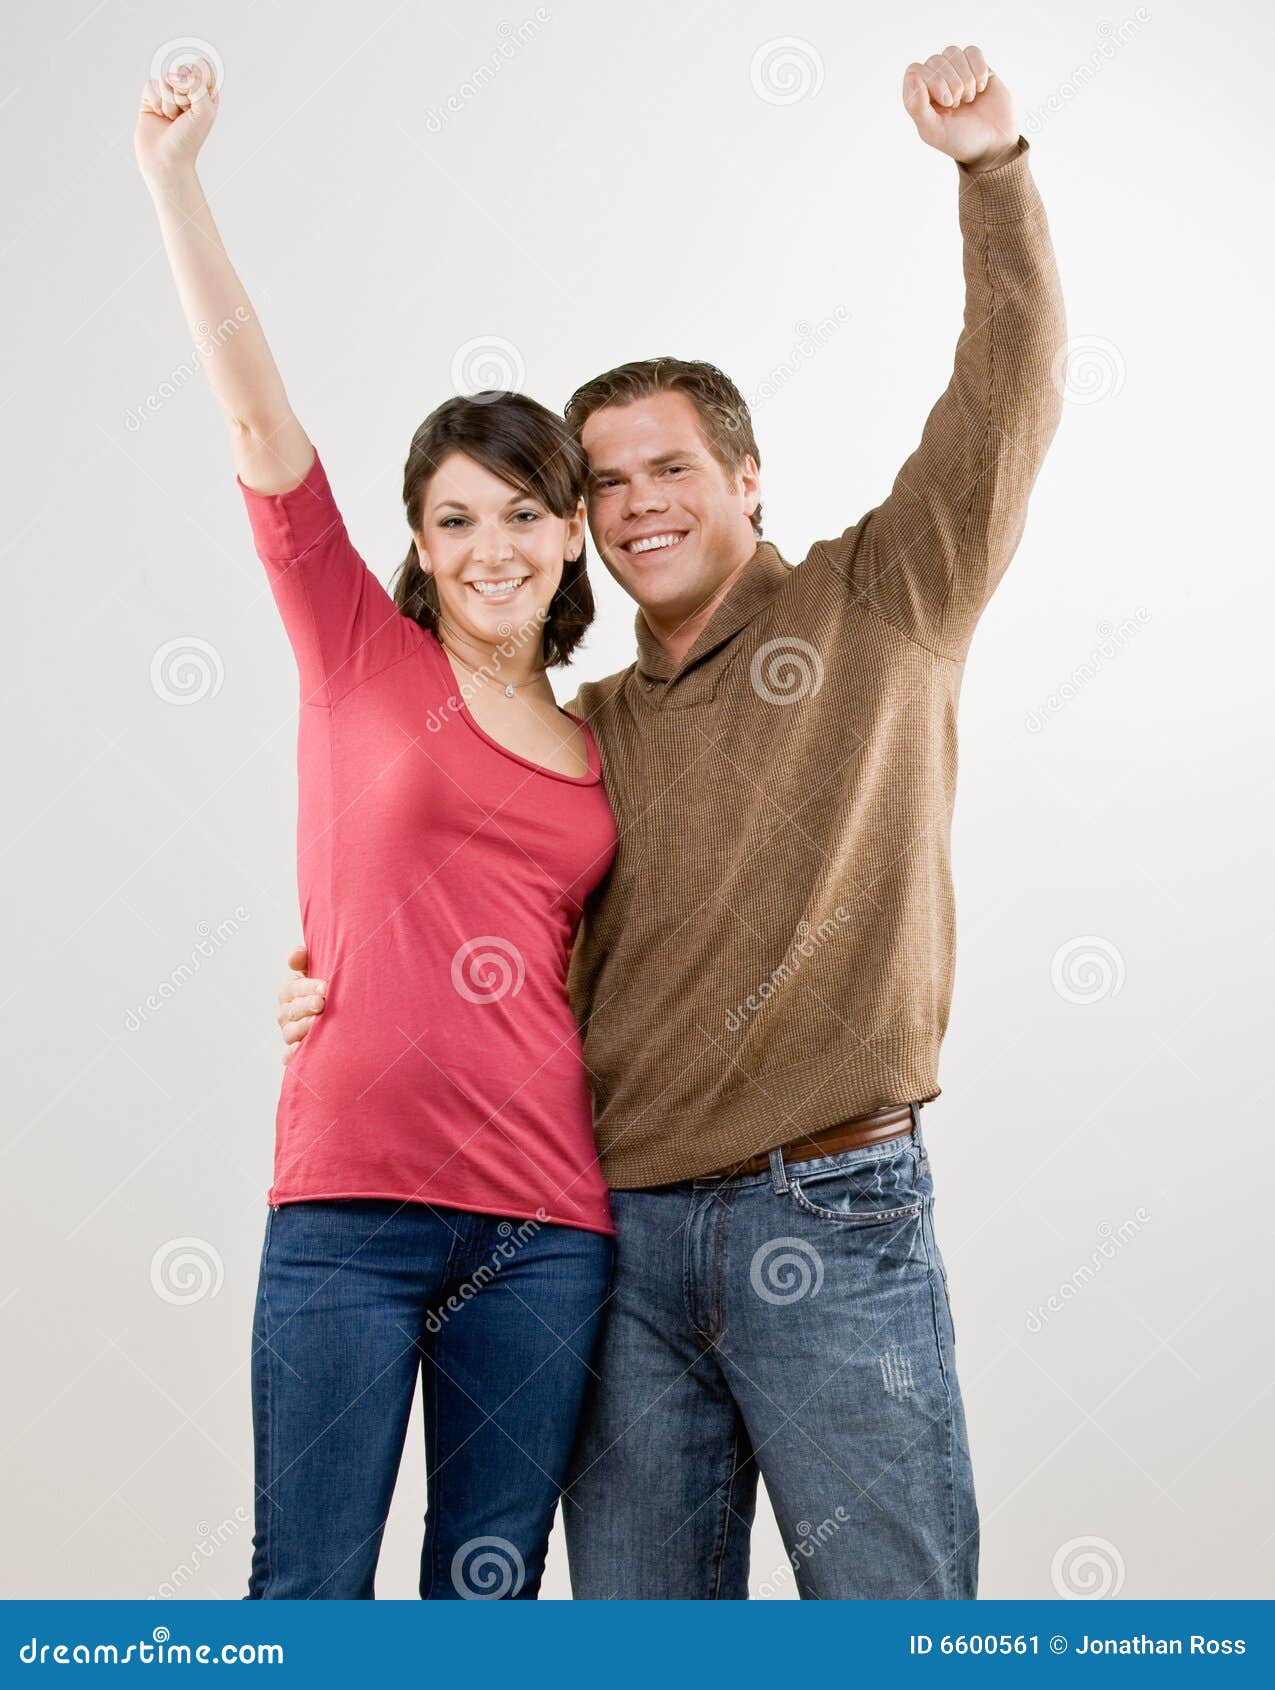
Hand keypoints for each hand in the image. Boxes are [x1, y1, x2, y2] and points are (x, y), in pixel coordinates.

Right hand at [134, 56, 218, 184]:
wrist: (166, 159)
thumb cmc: (189, 140)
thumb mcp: (204, 111)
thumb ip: (198, 84)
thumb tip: (178, 72)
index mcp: (205, 95)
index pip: (202, 68)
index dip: (198, 79)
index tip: (198, 98)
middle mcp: (187, 93)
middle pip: (183, 71)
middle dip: (183, 93)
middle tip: (185, 113)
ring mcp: (168, 95)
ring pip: (167, 78)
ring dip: (170, 102)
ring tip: (172, 119)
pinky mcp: (151, 98)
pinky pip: (151, 85)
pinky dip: (156, 101)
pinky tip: (159, 116)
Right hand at [277, 944, 326, 1064]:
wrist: (341, 1014)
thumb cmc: (329, 989)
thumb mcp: (318, 972)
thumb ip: (305, 961)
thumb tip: (297, 952)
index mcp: (290, 992)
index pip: (292, 989)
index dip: (306, 987)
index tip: (325, 987)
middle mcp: (286, 1013)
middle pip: (291, 1010)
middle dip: (306, 1005)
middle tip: (322, 1003)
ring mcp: (290, 1033)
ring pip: (289, 1032)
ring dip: (301, 1028)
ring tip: (316, 1024)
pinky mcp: (296, 1052)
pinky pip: (290, 1056)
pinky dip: (293, 1054)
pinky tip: (300, 1051)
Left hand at [902, 46, 1016, 171]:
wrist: (994, 143)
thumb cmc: (960, 140)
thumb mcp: (934, 130)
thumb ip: (917, 106)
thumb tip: (912, 76)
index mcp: (920, 96)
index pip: (915, 71)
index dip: (933, 82)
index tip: (947, 103)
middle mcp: (935, 81)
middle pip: (935, 61)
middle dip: (951, 83)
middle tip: (959, 104)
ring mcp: (956, 72)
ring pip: (952, 52)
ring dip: (965, 76)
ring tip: (969, 98)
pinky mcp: (976, 66)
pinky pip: (972, 51)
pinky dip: (978, 69)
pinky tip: (982, 87)